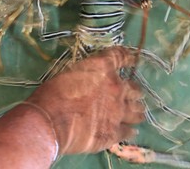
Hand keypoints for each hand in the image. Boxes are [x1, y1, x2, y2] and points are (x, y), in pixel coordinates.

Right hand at [26, 46, 144, 154]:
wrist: (49, 122)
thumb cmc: (52, 94)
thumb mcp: (70, 75)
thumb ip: (86, 77)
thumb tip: (90, 83)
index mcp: (103, 68)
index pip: (121, 57)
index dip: (129, 58)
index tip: (134, 59)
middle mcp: (116, 87)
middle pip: (134, 87)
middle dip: (135, 91)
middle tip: (136, 93)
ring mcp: (118, 111)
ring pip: (136, 110)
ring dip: (137, 110)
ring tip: (140, 113)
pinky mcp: (114, 132)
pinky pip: (128, 131)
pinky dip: (130, 131)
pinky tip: (132, 132)